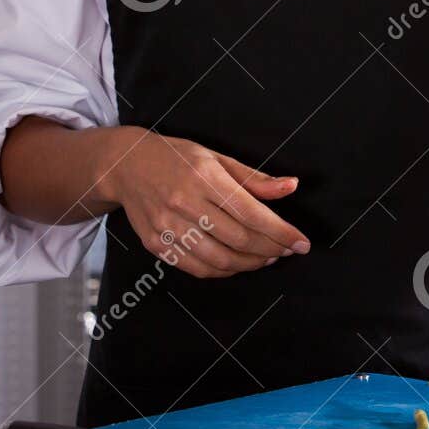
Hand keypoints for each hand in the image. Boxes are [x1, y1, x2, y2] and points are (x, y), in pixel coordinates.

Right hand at [107, 127, 309, 277]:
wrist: (127, 165)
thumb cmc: (177, 157)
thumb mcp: (216, 157)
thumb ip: (255, 178)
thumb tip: (291, 186)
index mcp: (204, 177)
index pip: (252, 213)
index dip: (281, 232)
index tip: (301, 243)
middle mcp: (184, 203)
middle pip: (238, 239)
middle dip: (270, 249)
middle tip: (287, 251)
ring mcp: (167, 227)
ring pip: (219, 259)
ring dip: (250, 264)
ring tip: (266, 257)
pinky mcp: (156, 245)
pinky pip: (197, 268)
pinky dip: (223, 271)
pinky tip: (238, 263)